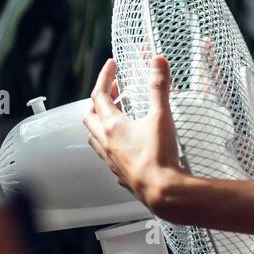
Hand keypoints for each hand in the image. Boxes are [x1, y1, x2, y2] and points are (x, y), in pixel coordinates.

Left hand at [83, 56, 183, 213]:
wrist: (162, 191)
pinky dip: (108, 142)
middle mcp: (105, 141)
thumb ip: (159, 88)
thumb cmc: (159, 157)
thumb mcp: (161, 116)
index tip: (112, 66)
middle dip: (99, 99)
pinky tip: (122, 144)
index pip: (100, 95)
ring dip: (100, 121)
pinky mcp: (118, 172)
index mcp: (112, 126)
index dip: (105, 77)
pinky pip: (105, 153)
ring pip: (94, 135)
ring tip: (115, 116)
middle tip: (114, 90)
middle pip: (90, 114)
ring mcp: (110, 158)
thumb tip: (157, 63)